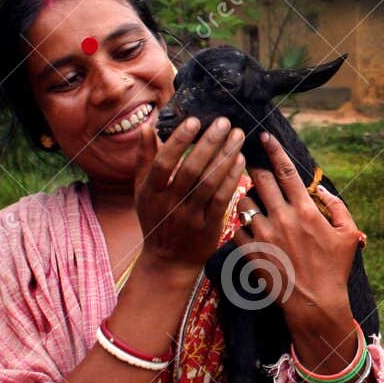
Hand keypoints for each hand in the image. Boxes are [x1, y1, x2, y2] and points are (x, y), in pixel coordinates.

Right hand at [132, 115, 245, 273]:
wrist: (169, 262)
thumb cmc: (156, 218)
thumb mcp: (142, 191)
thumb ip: (145, 158)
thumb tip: (148, 126)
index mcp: (150, 193)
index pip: (163, 163)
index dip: (178, 142)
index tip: (194, 120)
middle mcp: (169, 205)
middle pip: (190, 170)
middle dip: (209, 144)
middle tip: (225, 122)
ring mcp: (190, 217)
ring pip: (209, 183)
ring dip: (225, 157)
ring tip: (238, 136)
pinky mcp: (209, 227)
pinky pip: (222, 199)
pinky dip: (232, 178)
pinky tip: (241, 160)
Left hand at [235, 133, 358, 332]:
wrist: (315, 305)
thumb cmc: (334, 270)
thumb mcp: (348, 235)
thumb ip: (338, 207)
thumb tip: (324, 190)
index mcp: (306, 210)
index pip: (286, 170)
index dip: (273, 149)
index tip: (264, 136)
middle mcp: (283, 218)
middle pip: (259, 179)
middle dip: (253, 167)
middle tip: (250, 163)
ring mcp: (264, 235)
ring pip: (243, 202)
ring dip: (246, 198)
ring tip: (253, 204)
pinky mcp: (251, 252)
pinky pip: (237, 228)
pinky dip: (241, 225)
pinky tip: (249, 229)